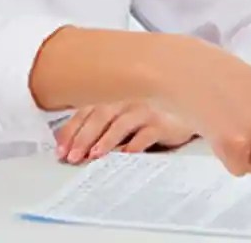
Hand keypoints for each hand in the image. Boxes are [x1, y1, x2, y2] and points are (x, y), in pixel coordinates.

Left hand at [54, 101, 196, 163]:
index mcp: (114, 95)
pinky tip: (125, 155)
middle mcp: (128, 99)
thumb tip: (76, 142)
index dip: (72, 130)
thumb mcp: (125, 111)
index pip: (87, 111)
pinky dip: (134, 145)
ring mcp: (146, 109)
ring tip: (93, 155)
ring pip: (121, 123)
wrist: (189, 105)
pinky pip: (146, 134)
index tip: (61, 148)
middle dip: (83, 136)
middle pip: (100, 115)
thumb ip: (104, 121)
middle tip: (72, 155)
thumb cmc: (152, 110)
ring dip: (105, 140)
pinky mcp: (163, 122)